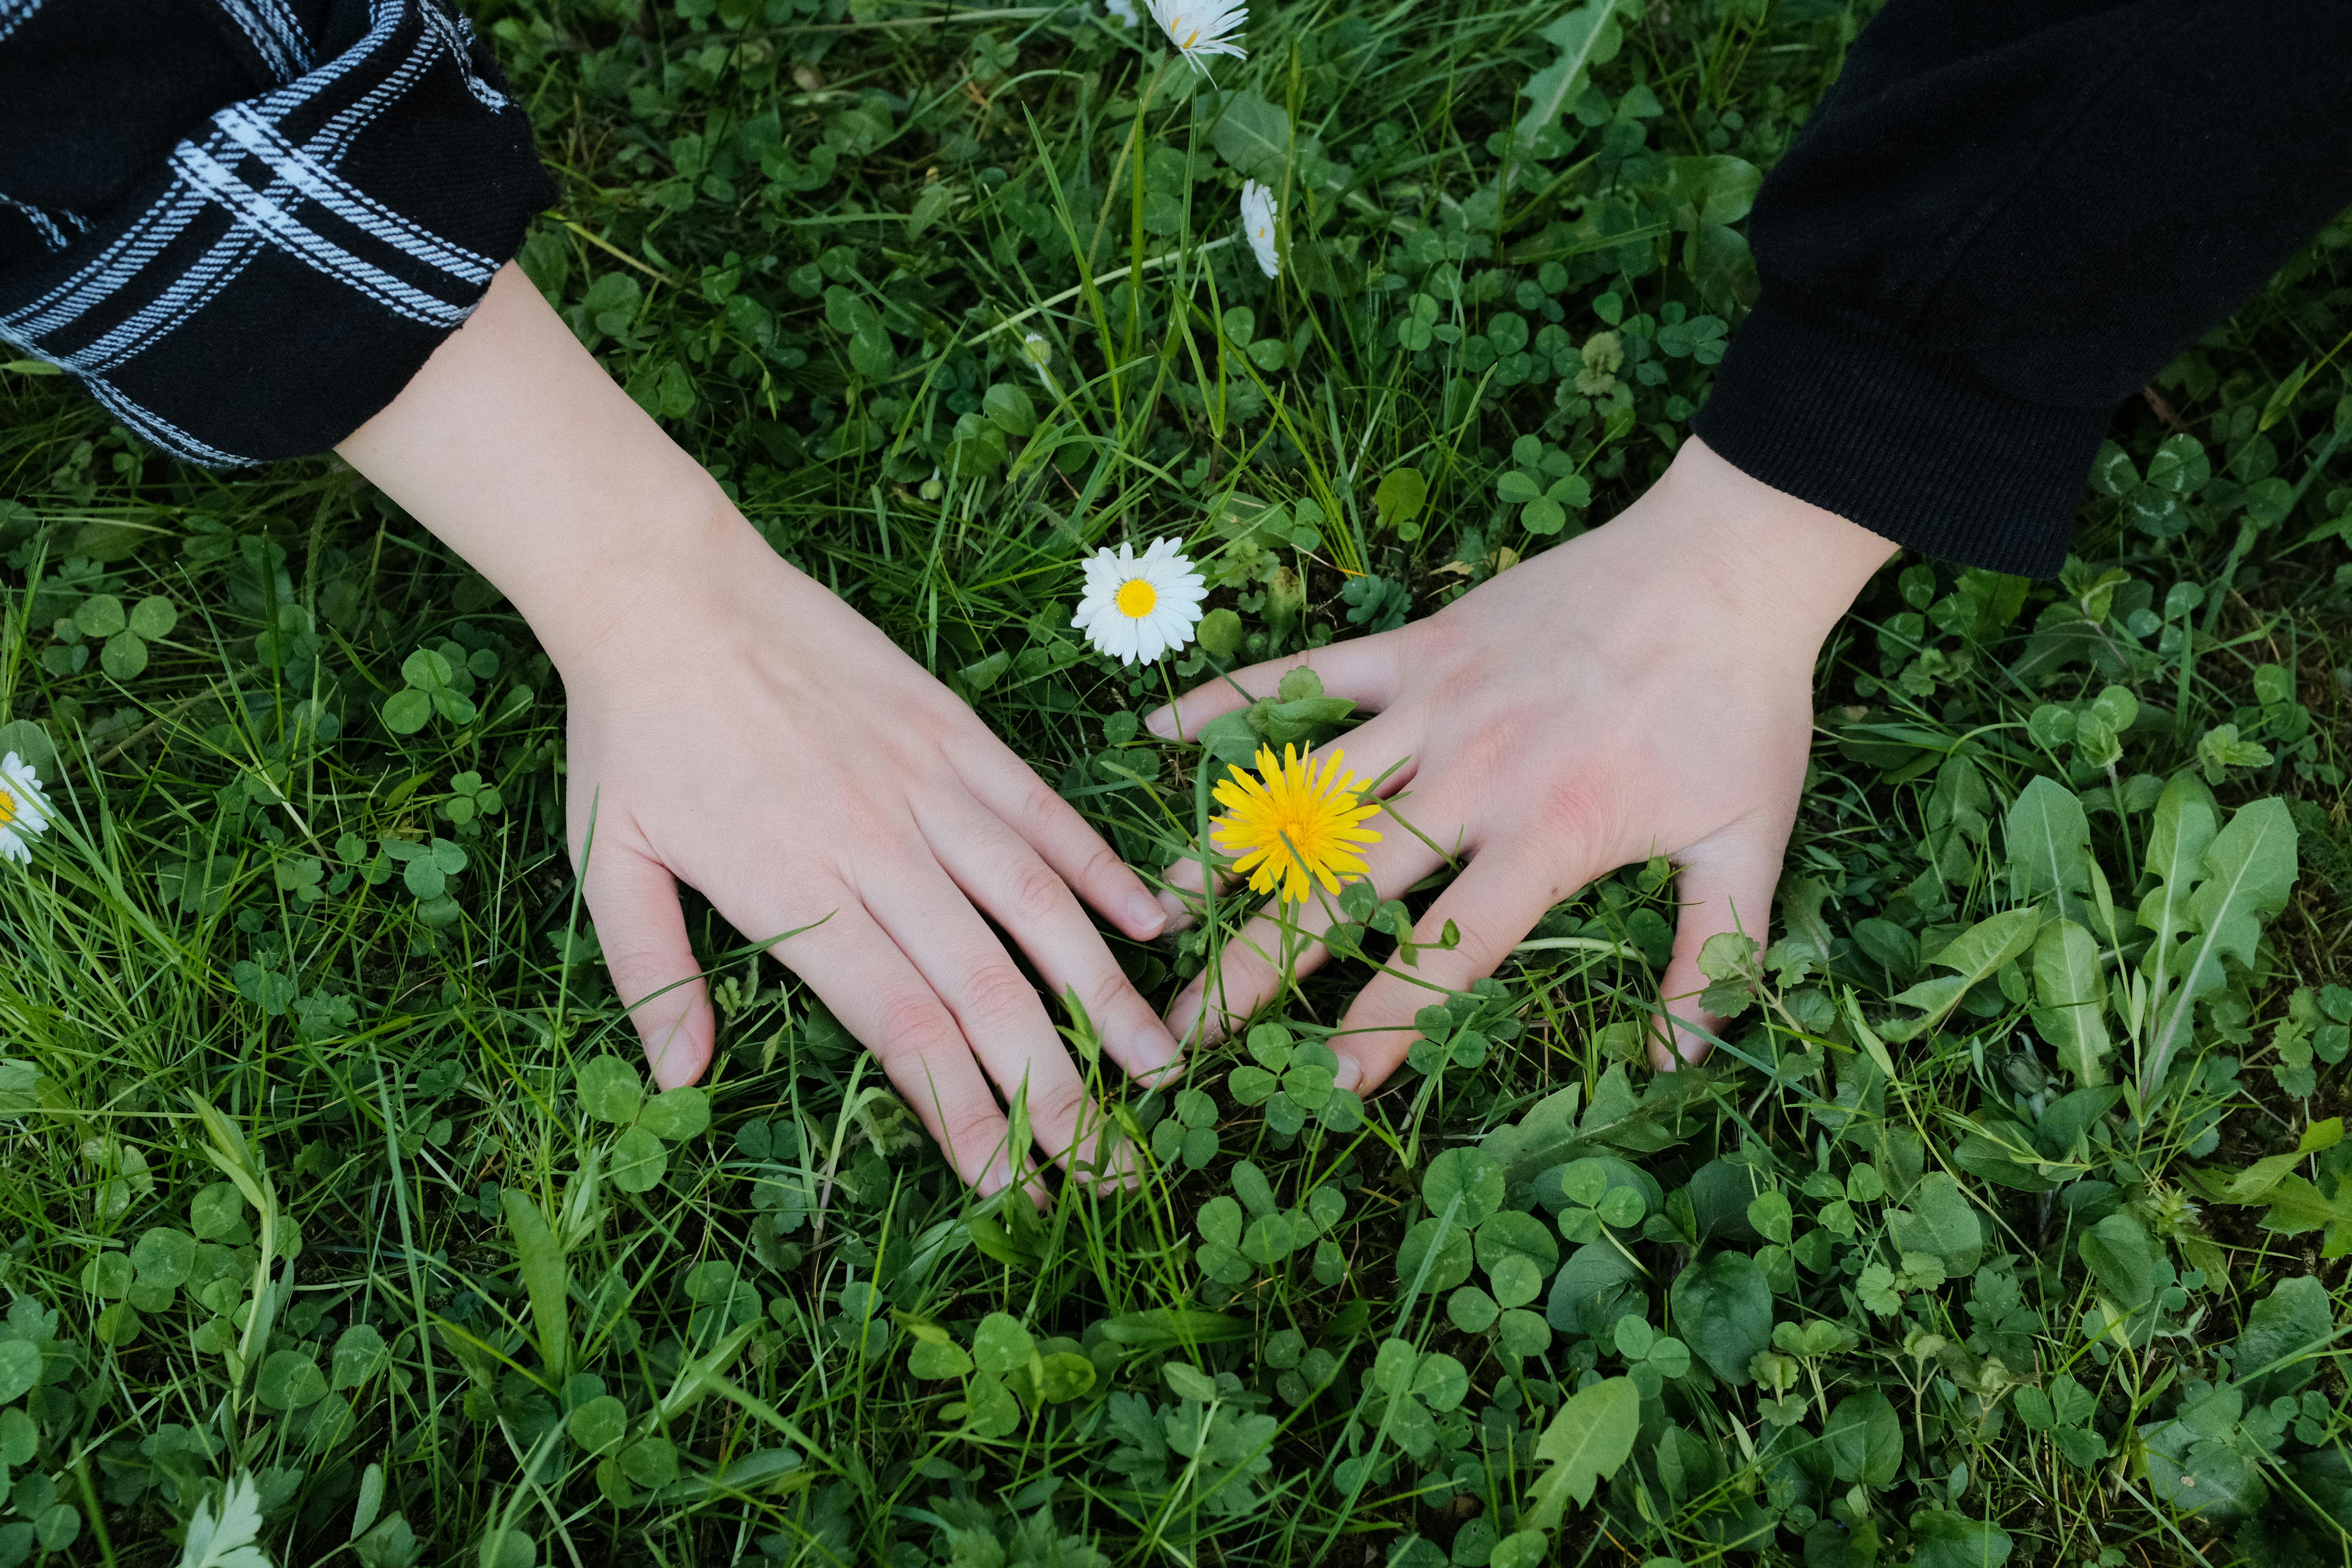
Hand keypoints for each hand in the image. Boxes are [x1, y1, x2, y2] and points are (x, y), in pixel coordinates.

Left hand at [559, 522, 1181, 1193]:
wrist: (665, 587)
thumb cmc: (634, 733)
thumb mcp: (608, 861)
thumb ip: (651, 974)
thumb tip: (680, 1080)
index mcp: (799, 891)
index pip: (905, 1029)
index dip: (966, 1116)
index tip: (1011, 1187)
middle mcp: (879, 847)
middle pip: (987, 988)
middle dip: (1055, 1087)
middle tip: (1110, 1165)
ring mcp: (929, 785)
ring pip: (1038, 905)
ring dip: (1105, 992)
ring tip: (1158, 1064)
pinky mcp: (955, 731)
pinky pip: (1043, 810)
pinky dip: (1100, 868)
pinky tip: (1151, 921)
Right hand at [1147, 436, 1893, 1087]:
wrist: (1729, 562)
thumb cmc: (1742, 706)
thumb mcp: (1750, 844)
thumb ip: (1714, 958)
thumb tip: (1679, 1063)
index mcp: (1547, 837)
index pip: (1445, 954)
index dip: (1383, 1028)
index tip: (1325, 1086)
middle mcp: (1471, 778)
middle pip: (1341, 888)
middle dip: (1258, 967)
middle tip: (1189, 1031)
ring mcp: (1434, 704)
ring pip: (1306, 791)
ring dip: (1227, 851)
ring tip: (1159, 913)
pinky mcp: (1419, 646)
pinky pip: (1307, 672)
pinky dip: (1230, 696)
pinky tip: (1156, 730)